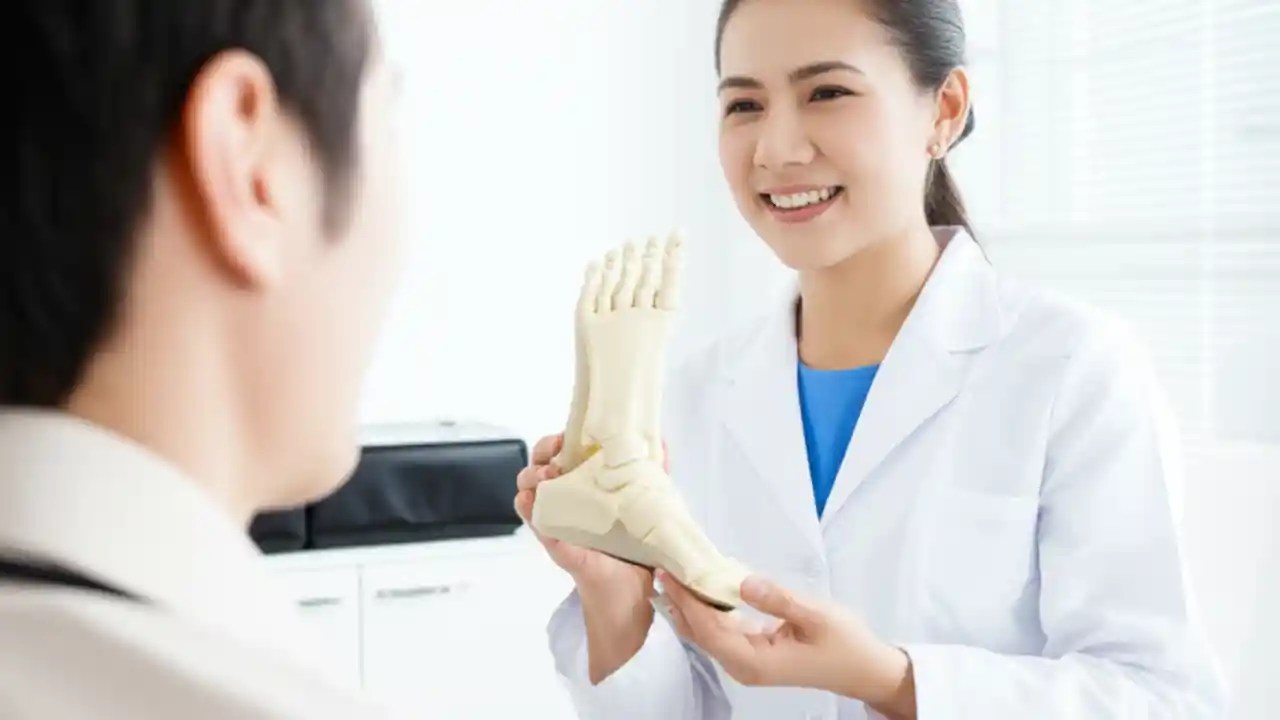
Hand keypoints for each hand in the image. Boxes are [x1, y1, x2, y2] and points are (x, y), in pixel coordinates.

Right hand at [514, 434, 650, 585]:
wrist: (632, 585)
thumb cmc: (634, 544)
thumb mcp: (644, 500)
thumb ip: (653, 472)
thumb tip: (663, 443)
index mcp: (584, 485)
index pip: (562, 453)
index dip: (559, 441)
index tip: (567, 435)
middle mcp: (567, 500)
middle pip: (540, 465)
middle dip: (542, 452)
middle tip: (555, 451)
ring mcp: (557, 520)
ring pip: (529, 490)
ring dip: (531, 476)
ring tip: (546, 475)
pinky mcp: (556, 542)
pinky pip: (534, 522)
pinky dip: (527, 508)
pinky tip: (531, 500)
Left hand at [658, 571, 916, 718]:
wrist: (864, 670)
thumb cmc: (844, 643)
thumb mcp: (816, 616)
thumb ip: (778, 599)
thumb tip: (744, 581)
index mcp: (754, 661)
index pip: (709, 628)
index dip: (687, 600)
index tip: (669, 573)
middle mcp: (743, 667)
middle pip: (700, 634)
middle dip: (679, 602)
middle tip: (660, 568)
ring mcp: (747, 663)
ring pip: (706, 635)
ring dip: (688, 607)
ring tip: (669, 577)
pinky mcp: (753, 655)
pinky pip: (720, 633)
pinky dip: (705, 612)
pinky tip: (696, 592)